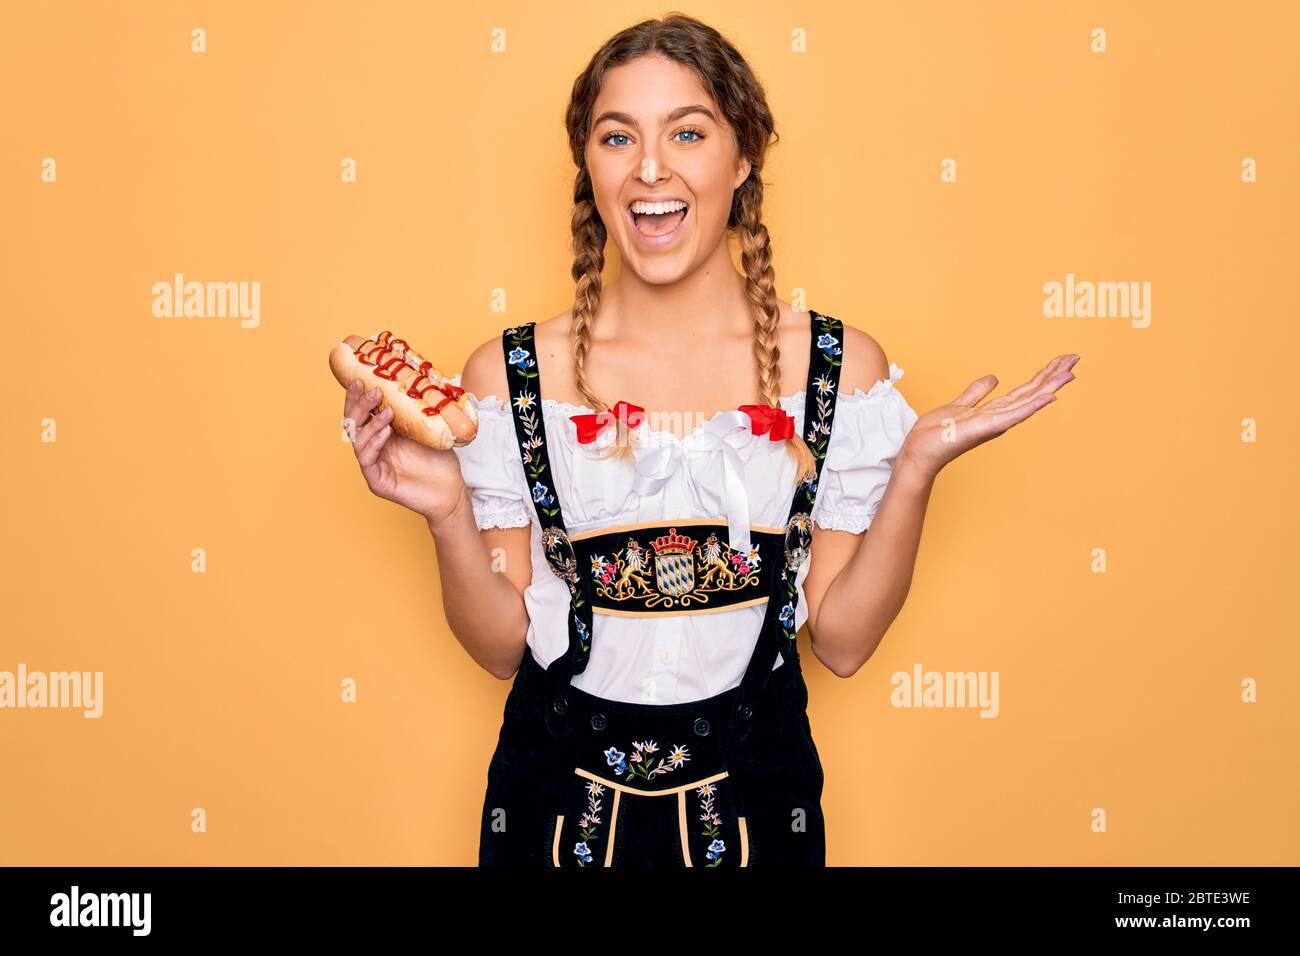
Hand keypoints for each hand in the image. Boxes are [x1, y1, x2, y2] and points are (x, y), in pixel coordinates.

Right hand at [342, 378, 467, 524]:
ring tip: (388, 412)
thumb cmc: (439, 460)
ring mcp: (373, 466)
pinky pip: (367, 460)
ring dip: (370, 423)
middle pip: (354, 425)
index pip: (361, 413)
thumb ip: (414, 409)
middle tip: (373, 391)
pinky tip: (386, 433)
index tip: (361, 378)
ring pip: (358, 441)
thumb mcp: (427, 428)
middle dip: (360, 406)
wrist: (451, 490)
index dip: (357, 397)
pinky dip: (374, 444)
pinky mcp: (377, 482)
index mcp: (380, 435)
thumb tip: (414, 377)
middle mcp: (373, 449)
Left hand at [898, 353, 1079, 478]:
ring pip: (1028, 401)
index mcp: (994, 411)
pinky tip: (1049, 397)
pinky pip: (1013, 415)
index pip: (1024, 390)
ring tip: (1070, 372)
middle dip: (1053, 375)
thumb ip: (977, 392)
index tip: (1061, 361)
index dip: (1042, 375)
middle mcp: (999, 417)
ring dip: (1050, 387)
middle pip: (1031, 392)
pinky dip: (1032, 405)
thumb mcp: (959, 405)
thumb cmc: (937, 434)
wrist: (920, 452)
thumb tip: (995, 378)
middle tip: (1074, 358)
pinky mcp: (985, 428)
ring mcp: (994, 423)